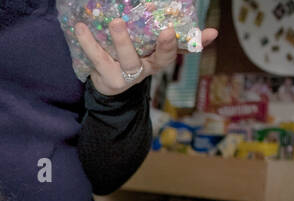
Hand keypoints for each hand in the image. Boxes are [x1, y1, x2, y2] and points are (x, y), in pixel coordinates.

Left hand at [76, 19, 218, 95]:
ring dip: (122, 40)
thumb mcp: (155, 51)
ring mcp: (125, 75)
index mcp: (158, 61)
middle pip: (156, 59)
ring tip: (116, 22)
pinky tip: (81, 26)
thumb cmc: (134, 59)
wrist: (108, 85)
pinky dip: (87, 41)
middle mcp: (145, 69)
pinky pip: (96, 56)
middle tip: (167, 31)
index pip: (179, 52)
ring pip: (126, 58)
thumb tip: (212, 32)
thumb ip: (178, 41)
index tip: (205, 34)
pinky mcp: (105, 75)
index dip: (192, 45)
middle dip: (163, 46)